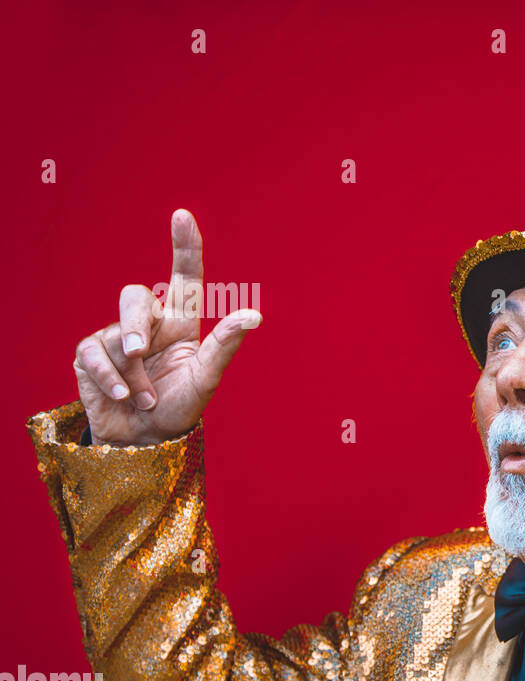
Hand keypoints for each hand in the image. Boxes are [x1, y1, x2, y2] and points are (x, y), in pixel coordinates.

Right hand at [73, 209, 260, 445]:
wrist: (146, 440)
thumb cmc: (180, 407)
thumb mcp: (206, 378)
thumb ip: (225, 345)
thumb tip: (253, 314)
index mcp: (180, 323)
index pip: (183, 277)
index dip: (184, 246)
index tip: (182, 216)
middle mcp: (149, 324)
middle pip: (135, 296)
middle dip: (135, 322)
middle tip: (141, 351)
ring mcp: (117, 338)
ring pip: (117, 333)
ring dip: (133, 370)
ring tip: (145, 397)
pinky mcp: (91, 356)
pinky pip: (94, 354)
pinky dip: (111, 378)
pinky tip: (123, 396)